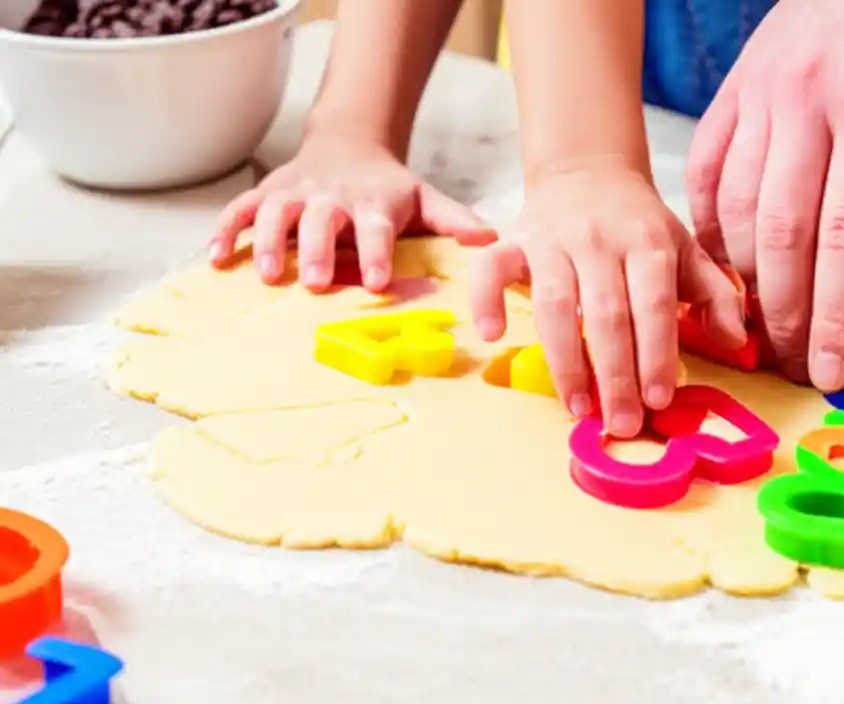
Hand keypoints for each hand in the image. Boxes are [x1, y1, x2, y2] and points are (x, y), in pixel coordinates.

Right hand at [209, 131, 492, 291]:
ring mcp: (294, 195)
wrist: (348, 145)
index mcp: (371, 204)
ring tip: (266, 274)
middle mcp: (330, 198)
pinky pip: (239, 211)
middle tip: (316, 282)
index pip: (376, 229)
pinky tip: (216, 258)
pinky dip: (224, 231)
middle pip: (322, 222)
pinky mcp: (265, 195)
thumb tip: (492, 239)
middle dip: (318, 250)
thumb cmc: (388, 187)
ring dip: (268, 242)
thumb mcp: (424, 198)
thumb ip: (454, 220)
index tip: (376, 282)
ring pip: (274, 214)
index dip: (375, 254)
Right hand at [470, 159, 745, 436]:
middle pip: (606, 313)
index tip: (657, 400)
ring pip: (554, 303)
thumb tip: (736, 341)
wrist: (588, 170)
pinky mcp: (514, 240)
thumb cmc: (640, 224)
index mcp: (647, 241)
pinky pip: (492, 268)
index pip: (652, 303)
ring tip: (576, 408)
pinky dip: (488, 299)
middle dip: (614, 374)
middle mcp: (600, 238)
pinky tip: (493, 335)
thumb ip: (715, 294)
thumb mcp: (686, 249)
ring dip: (564, 360)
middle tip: (621, 423)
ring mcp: (553, 239)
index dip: (655, 354)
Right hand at [686, 0, 843, 388]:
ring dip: (745, 281)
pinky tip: (726, 264)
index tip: (832, 371)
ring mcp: (762, 98)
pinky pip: (704, 173)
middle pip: (782, 237)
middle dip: (788, 316)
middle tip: (795, 364)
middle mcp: (810, 108)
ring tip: (762, 325)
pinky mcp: (733, 92)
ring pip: (734, 210)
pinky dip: (710, 228)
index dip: (836, 317)